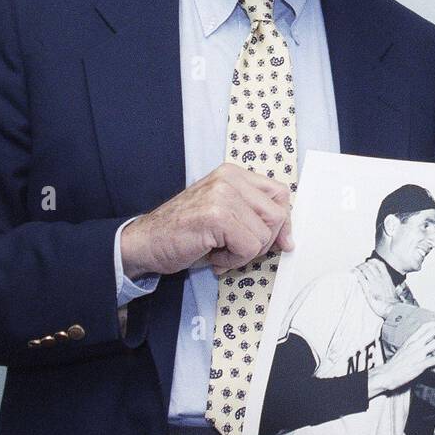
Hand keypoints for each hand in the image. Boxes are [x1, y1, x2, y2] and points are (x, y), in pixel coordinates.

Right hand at [120, 162, 292, 277]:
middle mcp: (230, 178)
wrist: (145, 242)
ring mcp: (223, 195)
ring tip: (219, 250)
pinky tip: (213, 256)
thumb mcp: (225, 216)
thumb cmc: (185, 232)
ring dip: (244, 253)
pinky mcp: (216, 216)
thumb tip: (289, 241)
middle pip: (278, 215)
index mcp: (234, 174)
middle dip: (263, 242)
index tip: (273, 242)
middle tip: (235, 249)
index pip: (281, 194)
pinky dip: (234, 260)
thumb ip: (255, 218)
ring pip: (265, 235)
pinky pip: (249, 247)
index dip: (281, 223)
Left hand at [354, 259, 397, 317]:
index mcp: (386, 277)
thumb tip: (384, 284)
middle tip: (360, 267)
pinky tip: (353, 271)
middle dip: (364, 264)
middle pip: (370, 265)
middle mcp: (380, 278)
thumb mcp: (392, 290)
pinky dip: (356, 272)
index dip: (372, 261)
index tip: (368, 262)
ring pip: (365, 269)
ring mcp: (374, 282)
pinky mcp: (367, 288)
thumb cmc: (392, 302)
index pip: (379, 264)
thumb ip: (387, 284)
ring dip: (359, 267)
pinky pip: (360, 276)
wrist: (392, 309)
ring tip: (355, 269)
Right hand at [368, 320, 434, 395]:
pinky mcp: (419, 365)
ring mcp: (417, 355)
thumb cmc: (394, 365)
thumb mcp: (402, 351)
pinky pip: (434, 360)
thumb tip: (420, 345)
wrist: (386, 375)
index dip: (434, 323)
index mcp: (410, 341)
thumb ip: (412, 347)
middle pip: (431, 333)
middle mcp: (414, 345)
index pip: (423, 328)